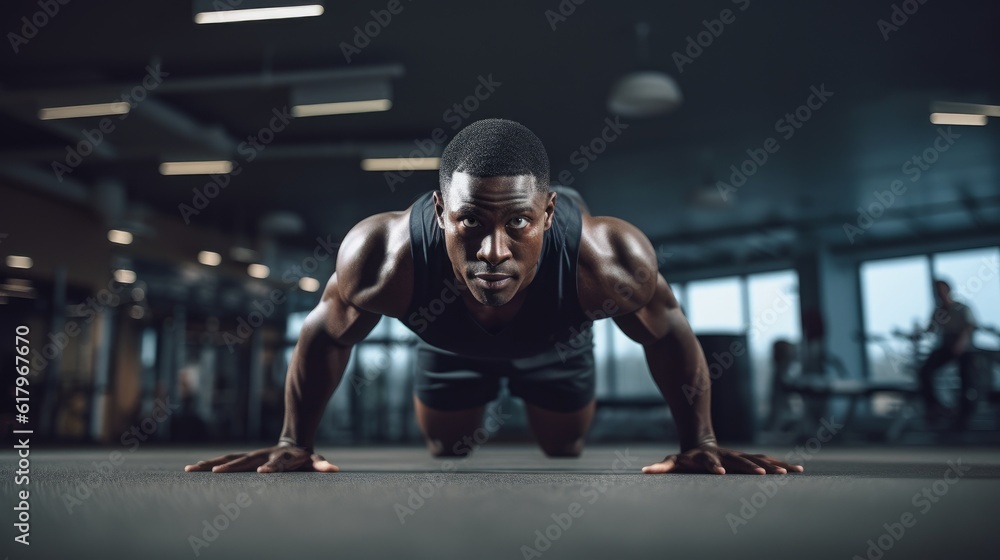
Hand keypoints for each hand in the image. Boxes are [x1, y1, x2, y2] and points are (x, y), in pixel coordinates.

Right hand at [184, 444, 339, 472]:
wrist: (293, 442)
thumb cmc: (305, 457)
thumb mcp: (316, 461)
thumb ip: (323, 465)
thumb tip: (335, 469)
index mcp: (280, 458)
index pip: (276, 464)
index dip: (271, 468)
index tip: (262, 473)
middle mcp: (261, 456)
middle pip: (244, 461)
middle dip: (229, 467)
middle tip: (213, 472)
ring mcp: (251, 456)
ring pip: (229, 459)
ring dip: (211, 464)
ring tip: (191, 469)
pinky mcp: (243, 459)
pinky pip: (225, 461)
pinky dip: (210, 465)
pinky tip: (193, 470)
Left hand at [641, 445, 803, 474]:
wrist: (703, 440)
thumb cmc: (687, 457)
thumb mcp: (673, 461)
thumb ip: (661, 466)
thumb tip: (645, 471)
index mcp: (709, 459)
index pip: (710, 463)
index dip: (714, 467)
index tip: (720, 473)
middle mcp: (728, 456)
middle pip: (739, 461)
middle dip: (751, 467)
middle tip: (764, 473)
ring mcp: (740, 456)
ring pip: (758, 459)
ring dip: (774, 466)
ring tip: (791, 472)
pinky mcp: (750, 459)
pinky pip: (768, 462)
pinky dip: (782, 465)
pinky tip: (799, 470)